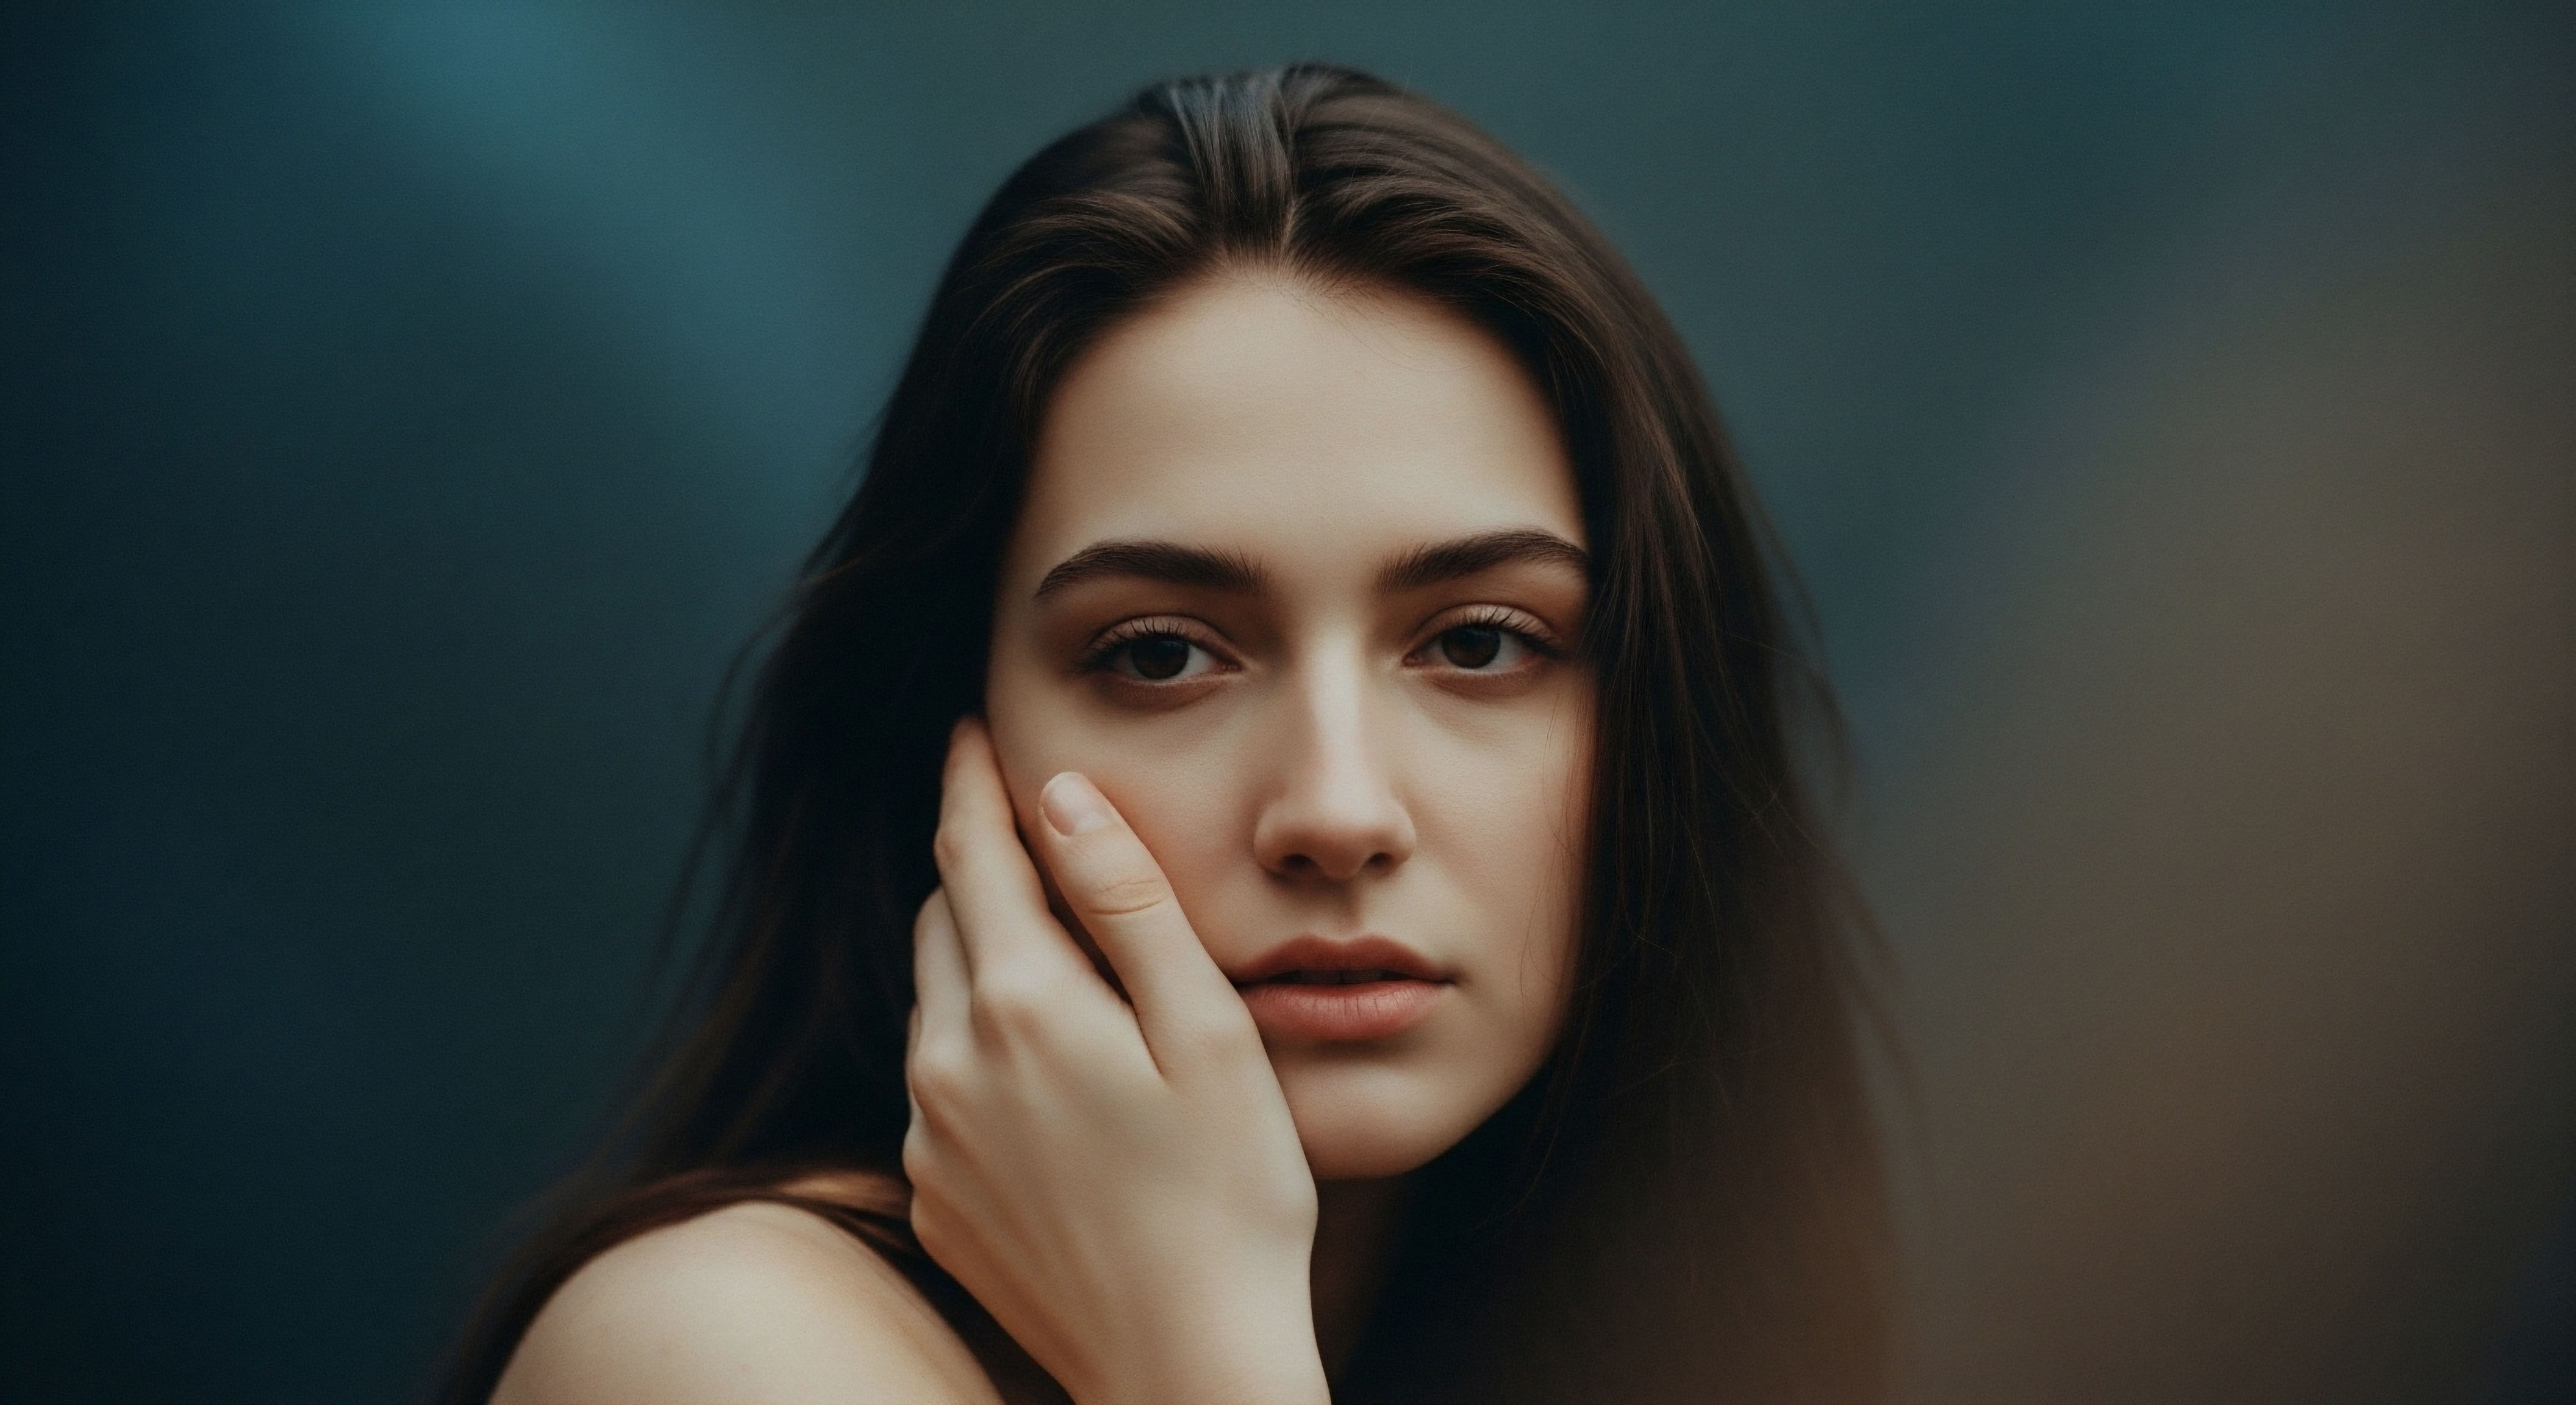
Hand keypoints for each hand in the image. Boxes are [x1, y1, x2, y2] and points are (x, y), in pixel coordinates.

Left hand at [903, 719, 1328, 1404]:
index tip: (971, 730)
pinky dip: (980, 1056)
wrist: (1185, 1365)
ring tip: (1060, 966)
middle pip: (943, 920)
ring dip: (982, 964)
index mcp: (1021, 1006)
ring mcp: (930, 1140)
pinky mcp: (934, 1199)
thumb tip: (1063, 796)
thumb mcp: (1207, 1032)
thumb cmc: (1230, 1199)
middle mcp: (947, 1065)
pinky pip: (939, 1092)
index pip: (971, 852)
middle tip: (1033, 838)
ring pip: (936, 1005)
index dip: (972, 781)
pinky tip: (1055, 1084)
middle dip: (978, 866)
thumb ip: (1129, 904)